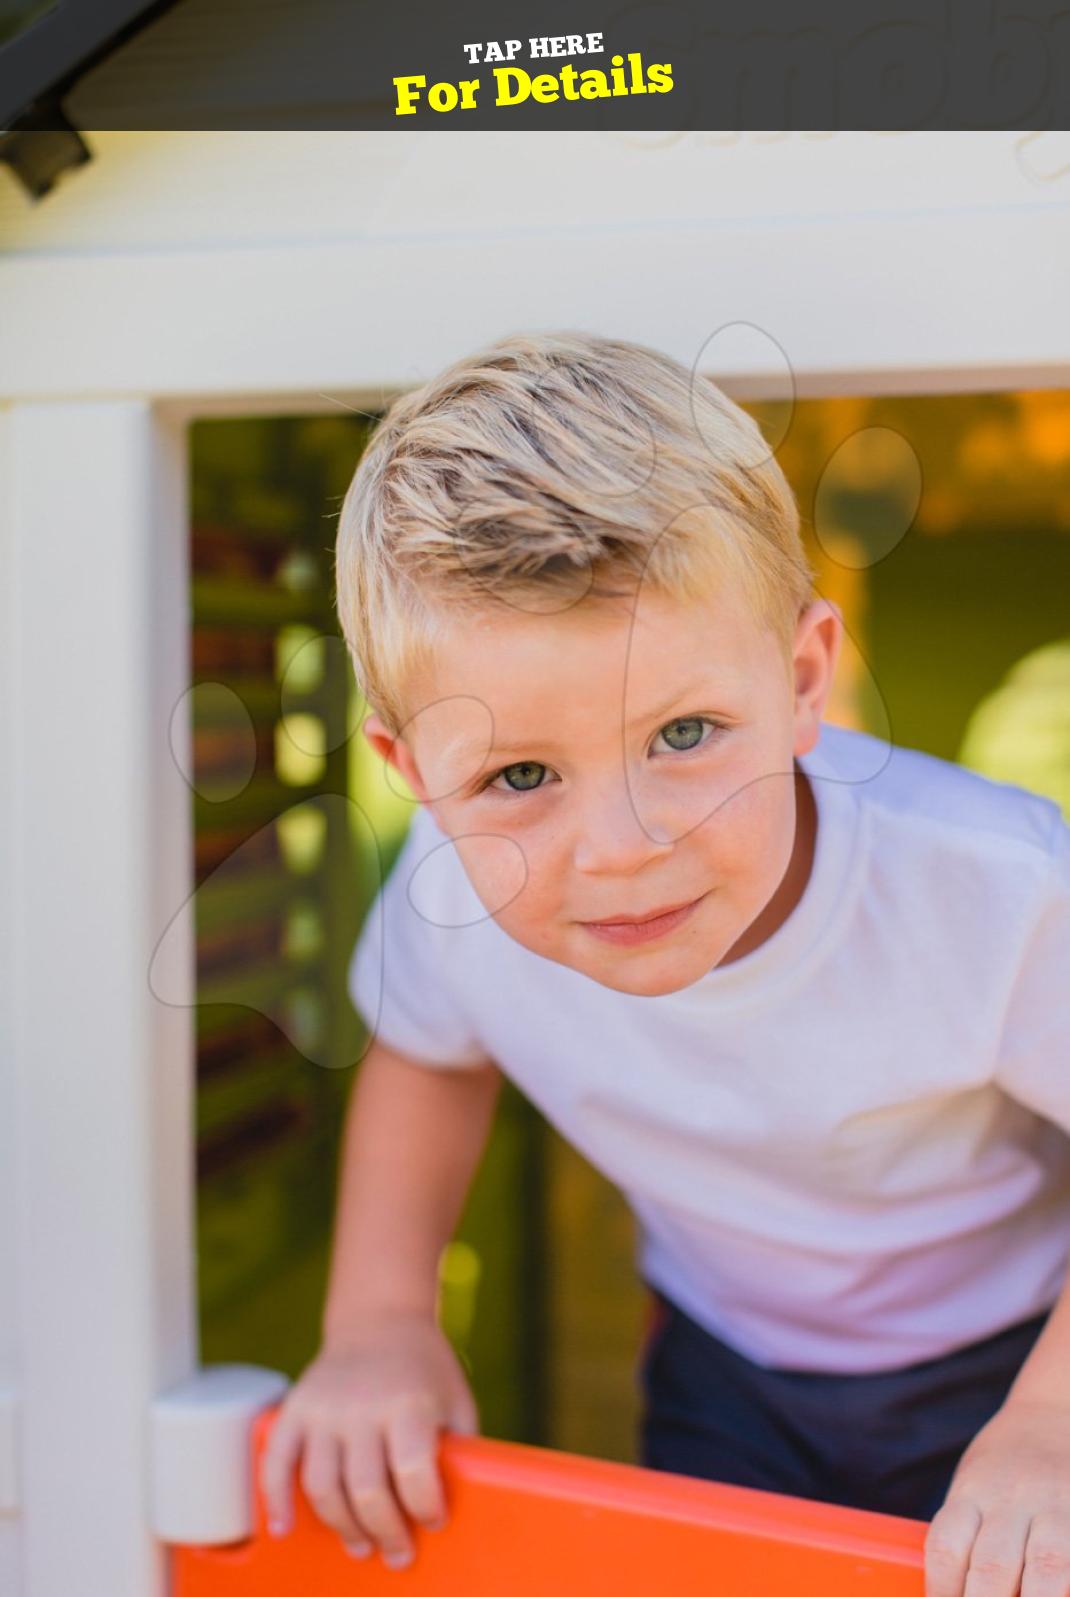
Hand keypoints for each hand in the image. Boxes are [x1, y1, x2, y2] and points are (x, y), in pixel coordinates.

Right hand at [258, 1307, 479, 1570]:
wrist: (381, 1319)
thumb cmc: (426, 1371)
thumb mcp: (456, 1401)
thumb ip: (459, 1450)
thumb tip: (464, 1508)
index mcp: (409, 1402)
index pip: (414, 1470)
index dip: (425, 1507)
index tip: (434, 1521)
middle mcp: (362, 1405)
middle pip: (366, 1489)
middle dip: (385, 1532)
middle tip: (398, 1553)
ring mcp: (324, 1408)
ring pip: (322, 1486)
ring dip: (342, 1527)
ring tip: (362, 1546)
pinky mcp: (296, 1409)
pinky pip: (277, 1461)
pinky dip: (275, 1499)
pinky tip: (284, 1529)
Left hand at [925, 1397, 1069, 1596]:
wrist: (1056, 1413)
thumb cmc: (1005, 1464)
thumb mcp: (973, 1482)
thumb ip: (964, 1531)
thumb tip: (948, 1591)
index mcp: (974, 1491)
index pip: (946, 1548)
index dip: (942, 1592)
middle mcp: (1014, 1499)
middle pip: (993, 1567)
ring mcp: (1057, 1509)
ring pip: (1045, 1570)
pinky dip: (1067, 1587)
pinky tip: (1059, 1594)